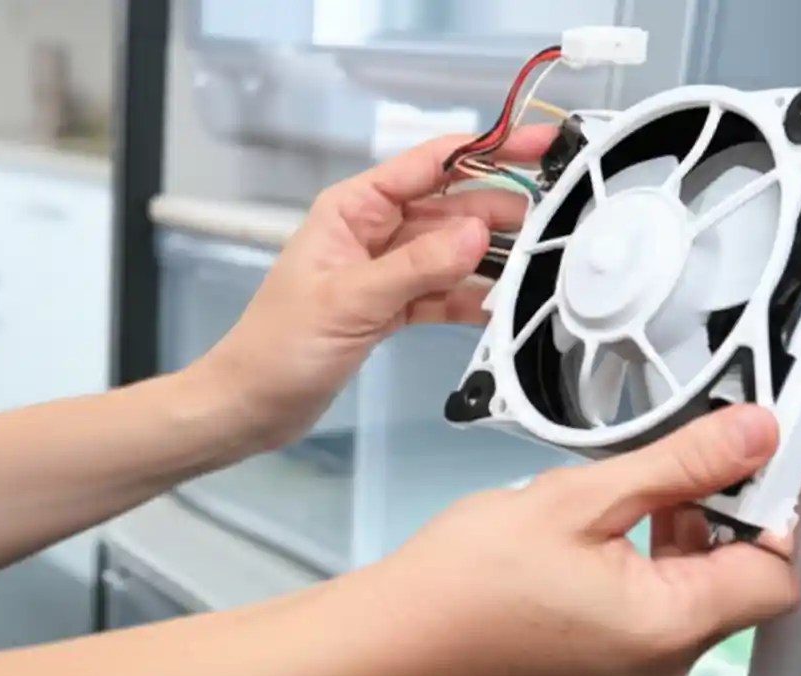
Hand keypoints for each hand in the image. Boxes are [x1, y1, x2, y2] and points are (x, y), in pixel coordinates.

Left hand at [193, 127, 556, 450]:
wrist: (251, 404)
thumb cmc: (279, 347)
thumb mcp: (350, 301)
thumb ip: (416, 267)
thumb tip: (477, 234)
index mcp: (354, 208)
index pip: (430, 164)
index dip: (488, 149)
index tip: (536, 146)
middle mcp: (373, 231)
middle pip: (450, 207)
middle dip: (498, 211)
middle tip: (549, 226)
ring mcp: (385, 270)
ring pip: (451, 252)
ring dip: (490, 259)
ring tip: (535, 266)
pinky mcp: (391, 307)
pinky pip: (442, 293)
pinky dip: (469, 300)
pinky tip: (500, 307)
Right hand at [341, 404, 796, 675]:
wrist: (400, 632)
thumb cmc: (469, 578)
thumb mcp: (581, 497)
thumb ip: (680, 463)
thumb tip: (752, 436)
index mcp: (669, 626)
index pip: (777, 572)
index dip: (769, 508)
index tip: (746, 458)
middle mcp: (662, 660)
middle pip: (738, 579)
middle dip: (718, 512)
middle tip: (674, 460)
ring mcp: (634, 666)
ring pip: (695, 589)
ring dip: (679, 531)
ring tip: (622, 490)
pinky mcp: (606, 659)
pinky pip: (657, 605)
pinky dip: (647, 558)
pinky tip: (602, 524)